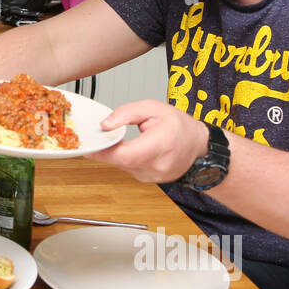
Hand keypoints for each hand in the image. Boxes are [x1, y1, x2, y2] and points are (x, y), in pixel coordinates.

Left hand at [90, 99, 209, 182]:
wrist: (198, 146)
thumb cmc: (179, 126)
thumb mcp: (153, 108)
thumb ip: (127, 113)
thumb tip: (106, 124)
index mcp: (161, 144)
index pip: (126, 154)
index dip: (105, 152)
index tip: (90, 147)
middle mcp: (158, 164)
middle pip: (122, 161)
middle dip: (108, 149)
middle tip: (102, 138)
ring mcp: (154, 176)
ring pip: (123, 166)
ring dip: (118, 153)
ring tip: (127, 140)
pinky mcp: (149, 180)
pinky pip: (129, 169)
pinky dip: (126, 159)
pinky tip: (134, 149)